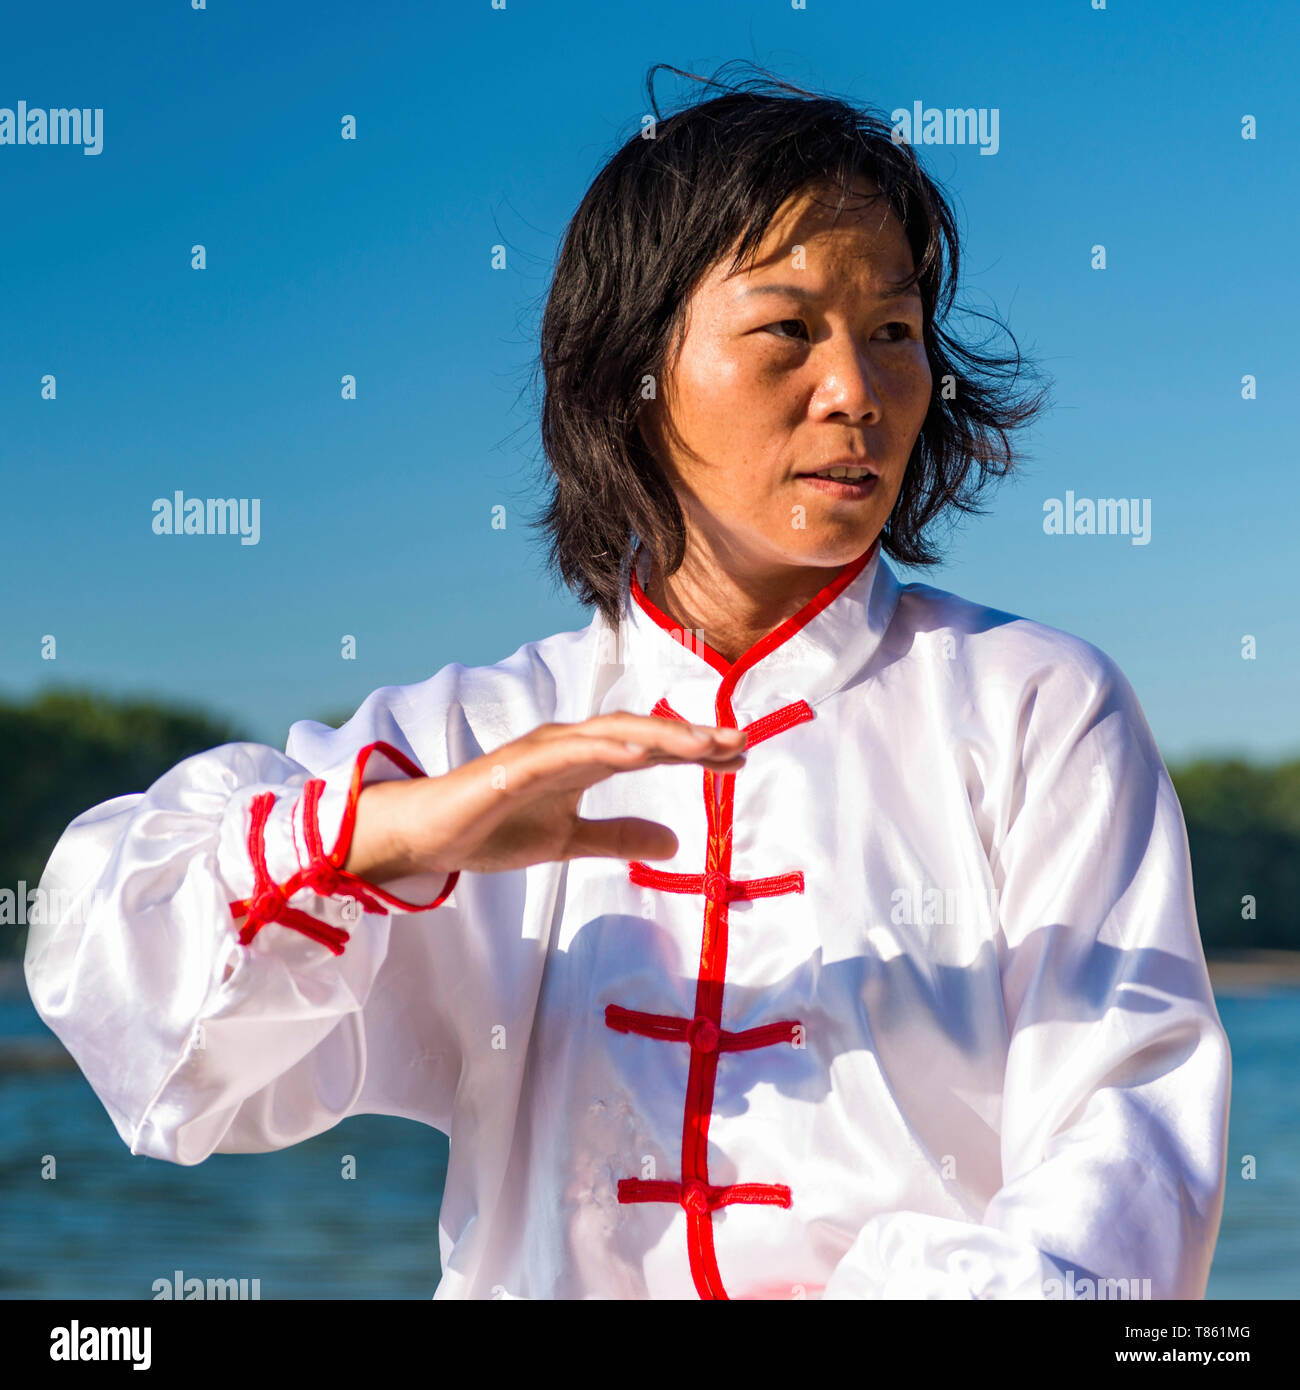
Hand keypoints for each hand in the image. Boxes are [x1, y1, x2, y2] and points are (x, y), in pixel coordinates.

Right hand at [343, 712, 746, 881]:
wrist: (429, 836)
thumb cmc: (494, 828)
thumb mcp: (569, 841)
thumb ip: (618, 837)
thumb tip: (676, 844)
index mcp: (583, 761)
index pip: (649, 750)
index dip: (694, 751)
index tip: (740, 755)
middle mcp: (569, 746)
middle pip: (640, 733)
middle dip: (689, 737)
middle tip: (738, 742)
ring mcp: (542, 751)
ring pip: (611, 734)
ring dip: (660, 736)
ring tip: (705, 744)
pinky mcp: (515, 767)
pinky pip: (566, 754)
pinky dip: (603, 749)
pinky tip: (639, 754)